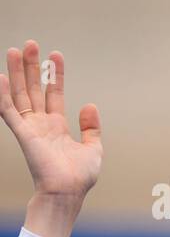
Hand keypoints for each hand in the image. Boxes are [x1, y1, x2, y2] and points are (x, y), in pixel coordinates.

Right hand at [0, 40, 101, 236]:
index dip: (54, 74)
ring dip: (17, 72)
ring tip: (15, 50)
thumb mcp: (93, 147)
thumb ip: (91, 127)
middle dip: (31, 66)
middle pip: (33, 88)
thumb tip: (90, 105)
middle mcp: (41, 123)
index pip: (53, 93)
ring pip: (20, 94)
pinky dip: (3, 95)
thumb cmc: (79, 176)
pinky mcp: (23, 134)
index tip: (55, 54)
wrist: (69, 192)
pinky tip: (1, 77)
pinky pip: (9, 111)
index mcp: (57, 126)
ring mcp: (31, 127)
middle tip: (30, 44)